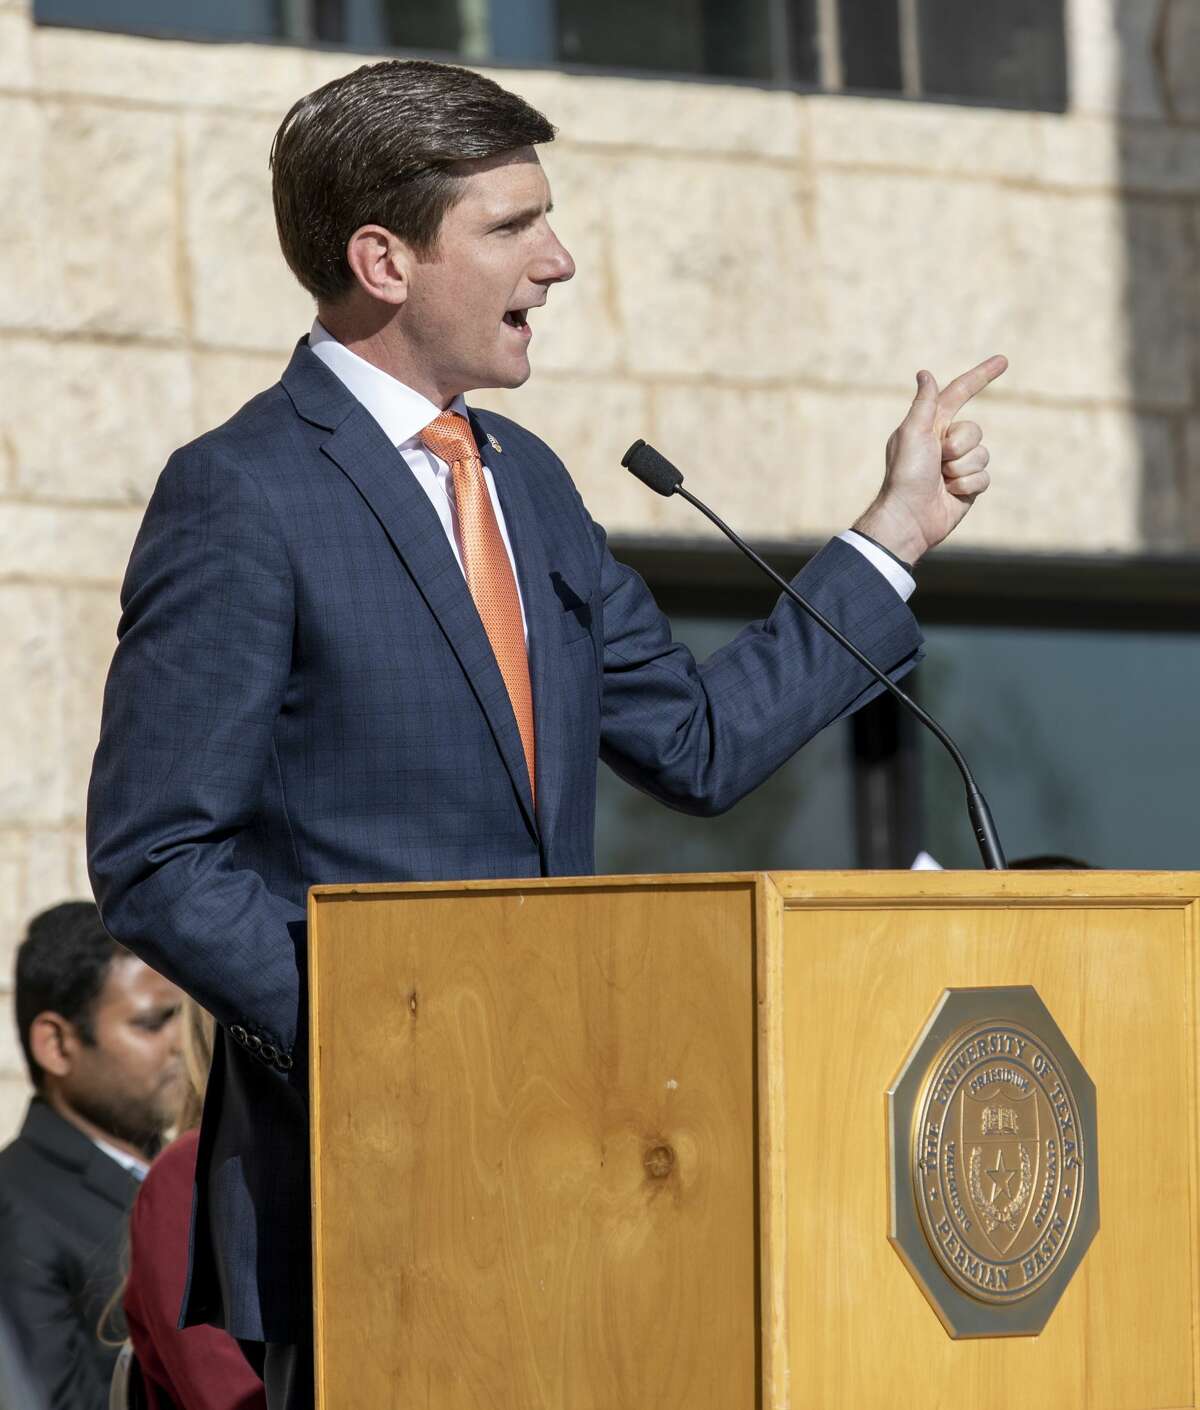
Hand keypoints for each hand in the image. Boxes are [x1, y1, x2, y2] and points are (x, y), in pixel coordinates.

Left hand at [854, 354, 1007, 564]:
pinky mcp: (968, 485)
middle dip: (959, 446)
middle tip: (937, 460)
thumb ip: (924, 404)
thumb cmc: (905, 474)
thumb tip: (924, 374)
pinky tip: (950, 494)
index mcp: (930, 425)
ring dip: (961, 469)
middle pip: (974, 430)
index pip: (960, 393)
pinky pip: (984, 476)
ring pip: (982, 455)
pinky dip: (967, 485)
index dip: (981, 376)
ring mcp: (958, 464)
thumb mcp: (912, 433)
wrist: (910, 517)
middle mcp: (945, 442)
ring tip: (940, 481)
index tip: (1003, 360)